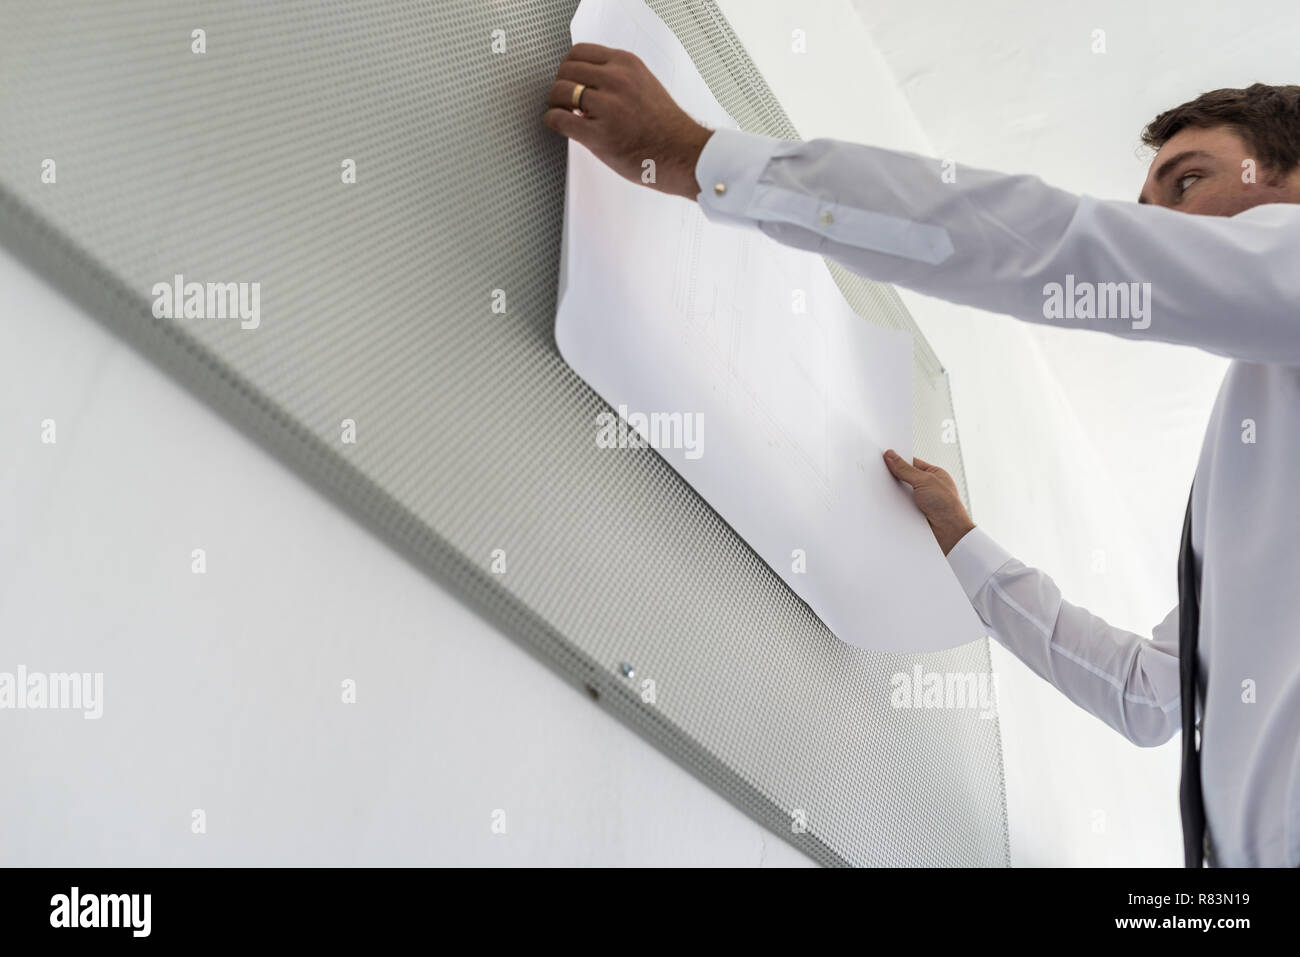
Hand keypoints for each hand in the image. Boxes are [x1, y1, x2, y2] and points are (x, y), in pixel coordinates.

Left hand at [544, 43, 712, 198]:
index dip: (569, 66)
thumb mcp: (644, 85)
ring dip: (555, 103)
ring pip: (559, 92)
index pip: (580, 52)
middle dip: (561, 84)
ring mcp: (608, 107)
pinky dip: (553, 121)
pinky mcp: (598, 135)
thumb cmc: (666, 126)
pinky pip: (559, 119)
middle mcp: (616, 80)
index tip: (569, 78)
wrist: (682, 154)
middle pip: (566, 69)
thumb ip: (617, 78)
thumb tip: (587, 82)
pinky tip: (560, 125)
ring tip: (563, 113)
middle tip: (563, 99)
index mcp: (627, 64)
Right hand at [883, 450, 975, 554]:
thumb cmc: (948, 506)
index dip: (899, 460)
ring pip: (901, 492)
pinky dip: (895, 505)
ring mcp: (921, 500)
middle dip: (895, 477)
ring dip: (895, 493)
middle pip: (904, 477)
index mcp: (934, 474)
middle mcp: (928, 486)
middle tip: (882, 474)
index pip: (912, 463)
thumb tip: (892, 456)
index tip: (885, 457)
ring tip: (887, 491)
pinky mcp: (914, 512)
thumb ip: (906, 469)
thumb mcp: (924, 480)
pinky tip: (891, 504)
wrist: (949, 532)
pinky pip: (900, 505)